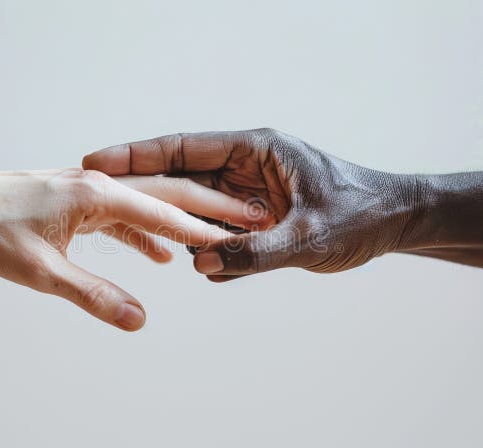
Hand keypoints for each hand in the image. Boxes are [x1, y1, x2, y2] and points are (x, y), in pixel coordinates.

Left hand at [0, 165, 261, 329]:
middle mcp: (98, 184)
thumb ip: (94, 295)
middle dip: (209, 210)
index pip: (165, 211)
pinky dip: (145, 234)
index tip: (242, 235)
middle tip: (249, 218)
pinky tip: (159, 255)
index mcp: (96, 193)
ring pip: (147, 204)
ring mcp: (87, 190)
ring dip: (181, 223)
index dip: (205, 229)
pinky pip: (122, 216)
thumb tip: (138, 319)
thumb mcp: (43, 272)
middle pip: (167, 195)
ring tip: (215, 238)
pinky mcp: (76, 201)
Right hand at [83, 129, 419, 280]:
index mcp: (256, 150)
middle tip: (89, 189)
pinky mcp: (253, 219)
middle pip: (178, 173)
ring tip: (119, 225)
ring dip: (164, 217)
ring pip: (192, 203)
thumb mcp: (311, 235)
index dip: (138, 154)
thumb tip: (201, 264)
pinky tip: (179, 256)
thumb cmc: (361, 214)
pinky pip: (214, 230)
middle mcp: (244, 168)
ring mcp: (246, 193)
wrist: (393, 224)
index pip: (184, 148)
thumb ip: (257, 252)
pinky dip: (196, 241)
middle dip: (137, 183)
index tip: (98, 160)